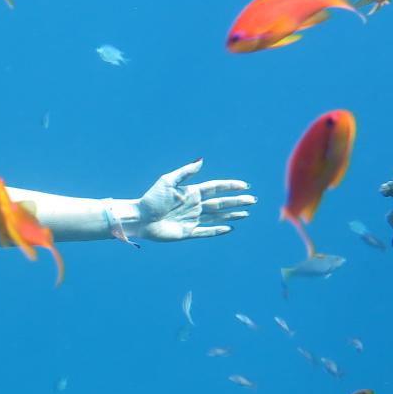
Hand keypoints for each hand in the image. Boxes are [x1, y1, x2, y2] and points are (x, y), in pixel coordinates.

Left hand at [131, 159, 254, 241]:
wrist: (140, 218)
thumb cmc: (151, 198)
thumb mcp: (167, 181)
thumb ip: (185, 173)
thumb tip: (202, 161)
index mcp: (191, 192)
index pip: (215, 188)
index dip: (230, 186)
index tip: (244, 185)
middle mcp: (194, 205)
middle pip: (220, 203)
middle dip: (236, 201)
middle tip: (252, 200)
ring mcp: (192, 219)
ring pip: (217, 217)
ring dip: (231, 215)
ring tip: (246, 213)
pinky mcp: (187, 232)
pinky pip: (206, 231)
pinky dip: (218, 230)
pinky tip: (230, 228)